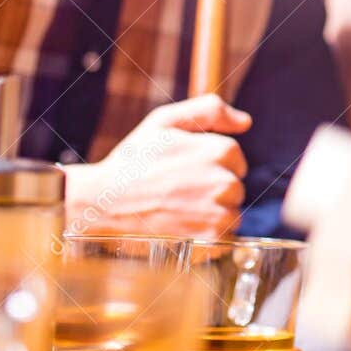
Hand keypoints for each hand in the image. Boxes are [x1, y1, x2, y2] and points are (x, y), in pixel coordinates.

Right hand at [62, 93, 250, 239]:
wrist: (104, 202)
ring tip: (177, 207)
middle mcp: (224, 182)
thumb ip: (210, 110)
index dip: (209, 161)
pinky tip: (181, 225)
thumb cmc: (134, 160)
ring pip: (231, 210)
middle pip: (235, 185)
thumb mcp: (165, 121)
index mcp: (218, 151)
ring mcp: (218, 213)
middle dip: (212, 186)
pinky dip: (207, 233)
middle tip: (177, 188)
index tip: (184, 167)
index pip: (234, 157)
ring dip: (211, 211)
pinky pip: (224, 234)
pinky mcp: (210, 239)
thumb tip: (246, 122)